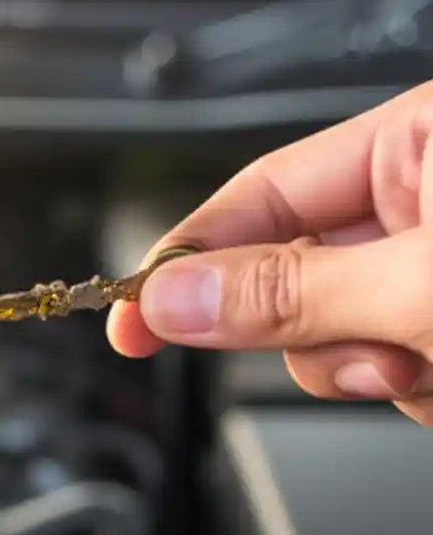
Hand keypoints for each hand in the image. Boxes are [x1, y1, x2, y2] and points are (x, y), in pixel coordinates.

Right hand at [108, 80, 432, 424]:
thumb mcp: (422, 285)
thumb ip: (291, 293)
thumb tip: (174, 298)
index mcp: (419, 145)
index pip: (262, 193)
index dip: (188, 256)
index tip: (132, 315)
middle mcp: (419, 206)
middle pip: (287, 278)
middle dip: (315, 333)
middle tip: (358, 348)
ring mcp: (428, 274)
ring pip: (329, 340)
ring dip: (367, 370)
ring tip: (431, 363)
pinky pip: (379, 370)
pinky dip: (414, 389)